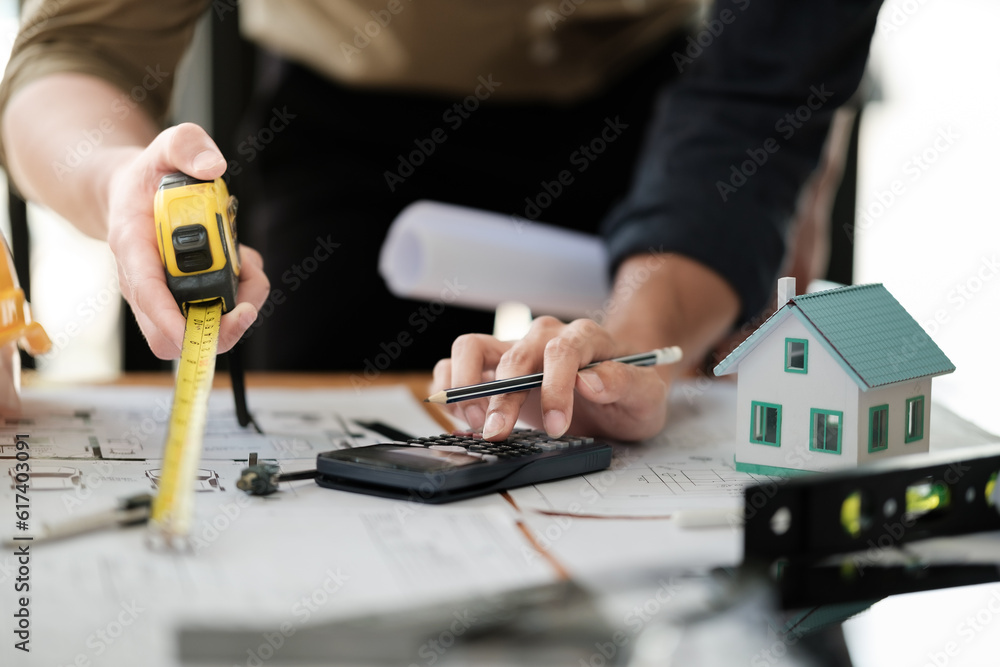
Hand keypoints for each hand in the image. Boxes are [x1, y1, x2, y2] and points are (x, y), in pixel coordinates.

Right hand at [105, 123, 269, 357]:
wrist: (135, 192)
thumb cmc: (150, 175)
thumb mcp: (165, 146)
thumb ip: (187, 146)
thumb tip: (213, 168)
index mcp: (132, 246)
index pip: (146, 292)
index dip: (168, 318)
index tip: (193, 331)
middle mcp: (146, 280)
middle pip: (173, 334)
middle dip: (218, 328)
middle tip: (248, 304)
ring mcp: (167, 293)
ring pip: (203, 329)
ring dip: (240, 304)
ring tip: (246, 263)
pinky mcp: (188, 295)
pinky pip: (220, 311)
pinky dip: (244, 292)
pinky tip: (243, 262)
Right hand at [432, 316, 671, 441]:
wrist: (619, 390)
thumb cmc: (630, 392)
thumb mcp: (646, 396)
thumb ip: (624, 383)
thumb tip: (590, 381)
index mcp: (584, 337)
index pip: (562, 351)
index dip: (555, 388)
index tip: (558, 425)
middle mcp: (544, 336)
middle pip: (513, 355)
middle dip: (503, 398)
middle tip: (499, 434)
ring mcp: (516, 349)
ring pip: (471, 347)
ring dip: (465, 385)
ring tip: (476, 421)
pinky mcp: (496, 366)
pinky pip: (457, 362)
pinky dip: (451, 386)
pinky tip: (465, 416)